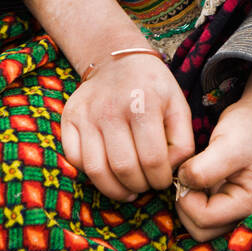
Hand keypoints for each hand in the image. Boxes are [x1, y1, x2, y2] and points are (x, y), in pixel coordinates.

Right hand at [61, 54, 194, 201]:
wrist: (117, 60)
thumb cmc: (152, 88)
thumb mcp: (178, 106)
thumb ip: (182, 142)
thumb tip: (170, 172)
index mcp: (144, 103)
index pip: (153, 159)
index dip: (160, 179)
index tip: (162, 180)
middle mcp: (111, 108)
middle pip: (123, 168)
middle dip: (139, 187)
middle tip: (145, 185)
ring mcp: (86, 114)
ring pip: (96, 170)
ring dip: (115, 189)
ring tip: (128, 189)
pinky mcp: (69, 118)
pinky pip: (74, 160)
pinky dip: (91, 174)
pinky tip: (107, 172)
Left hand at [174, 67, 251, 241]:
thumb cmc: (250, 128)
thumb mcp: (227, 144)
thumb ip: (204, 169)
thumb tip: (182, 184)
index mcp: (248, 205)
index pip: (204, 220)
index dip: (186, 198)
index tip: (185, 170)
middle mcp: (242, 213)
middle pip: (200, 230)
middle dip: (185, 205)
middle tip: (185, 175)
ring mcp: (234, 209)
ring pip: (198, 225)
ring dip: (187, 203)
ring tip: (189, 174)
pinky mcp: (225, 201)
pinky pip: (200, 213)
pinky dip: (190, 199)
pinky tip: (193, 176)